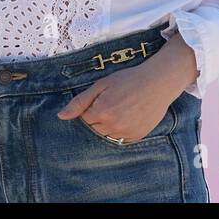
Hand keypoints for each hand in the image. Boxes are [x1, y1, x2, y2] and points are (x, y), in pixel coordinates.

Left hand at [56, 54, 186, 143]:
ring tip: (122, 107)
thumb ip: (80, 101)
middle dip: (99, 117)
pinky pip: (121, 139)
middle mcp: (113, 126)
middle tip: (113, 101)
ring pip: (107, 135)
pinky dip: (121, 130)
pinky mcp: (136, 137)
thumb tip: (61, 116)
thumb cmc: (129, 79)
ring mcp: (126, 133)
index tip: (104, 97)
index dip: (92, 106)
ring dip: (109, 125)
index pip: (84, 118)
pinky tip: (129, 115)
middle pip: (95, 128)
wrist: (158, 82)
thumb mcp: (102, 84)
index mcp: (102, 112)